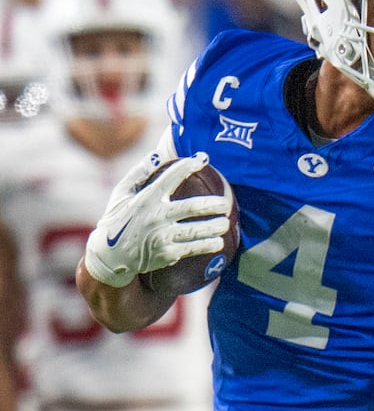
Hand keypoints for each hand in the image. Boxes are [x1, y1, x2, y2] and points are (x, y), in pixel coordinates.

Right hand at [84, 151, 231, 286]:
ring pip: (196, 231)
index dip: (188, 166)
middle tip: (226, 203)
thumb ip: (139, 173)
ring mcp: (161, 237)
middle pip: (191, 208)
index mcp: (146, 199)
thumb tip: (158, 154)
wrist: (109, 255)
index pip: (170, 178)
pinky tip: (218, 242)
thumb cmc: (119, 219)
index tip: (203, 159)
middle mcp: (155, 217)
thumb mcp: (122, 194)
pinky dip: (208, 245)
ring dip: (215, 227)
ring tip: (225, 224)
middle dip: (213, 204)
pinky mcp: (167, 254)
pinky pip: (193, 248)